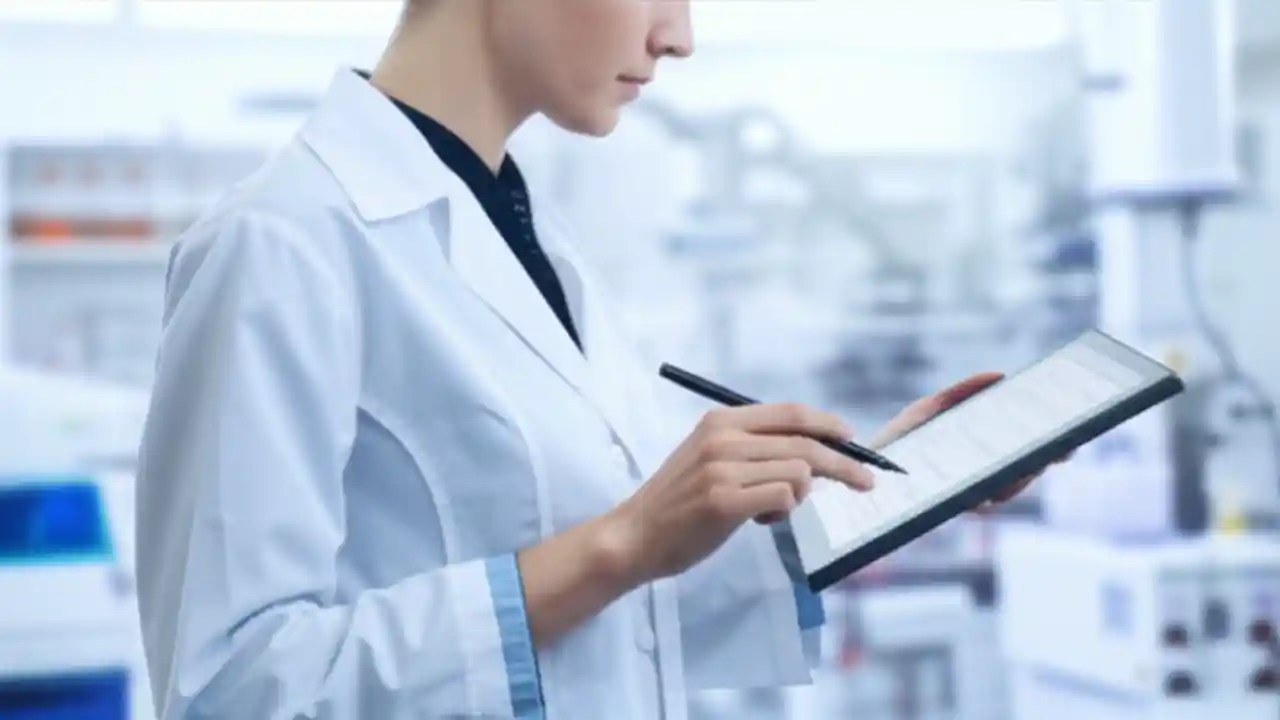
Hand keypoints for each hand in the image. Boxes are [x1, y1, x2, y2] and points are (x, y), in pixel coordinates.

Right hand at [607, 403, 875, 583]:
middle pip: (805, 443)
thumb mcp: (710, 457)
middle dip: (844, 464)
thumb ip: (754, 448)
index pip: (791, 413)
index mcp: (720, 421)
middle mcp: (722, 438)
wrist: (636, 535)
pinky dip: (784, 510)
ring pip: (799, 472)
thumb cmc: (678, 502)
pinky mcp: (723, 501)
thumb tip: (813, 451)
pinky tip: (761, 520)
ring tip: (772, 510)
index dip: (829, 425)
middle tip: (866, 482)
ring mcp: (722, 468)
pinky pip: (783, 497)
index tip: (853, 440)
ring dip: (799, 496)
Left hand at [871, 372, 1071, 509]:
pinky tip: (1010, 473)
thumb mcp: (931, 407)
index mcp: (978, 456)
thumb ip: (963, 391)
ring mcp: (968, 497)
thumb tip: (999, 375)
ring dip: (1029, 474)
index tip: (1073, 436)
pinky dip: (1003, 486)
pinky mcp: (954, 505)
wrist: (866, 464)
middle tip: (1066, 447)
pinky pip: (987, 499)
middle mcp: (977, 480)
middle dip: (1048, 460)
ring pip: (1010, 490)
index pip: (1022, 455)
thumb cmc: (902, 436)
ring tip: (1042, 457)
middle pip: (1024, 474)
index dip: (1049, 448)